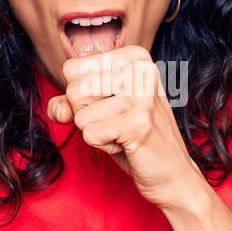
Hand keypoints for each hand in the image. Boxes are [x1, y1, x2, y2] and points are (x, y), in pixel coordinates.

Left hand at [46, 46, 206, 211]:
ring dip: (97, 132)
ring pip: (79, 115)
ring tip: (124, 134)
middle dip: (88, 115)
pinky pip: (88, 134)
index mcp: (135, 57)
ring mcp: (141, 95)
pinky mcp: (137, 123)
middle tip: (119, 123)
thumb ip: (71, 103)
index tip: (112, 106)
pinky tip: (127, 144)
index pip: (72, 69)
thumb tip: (58, 109)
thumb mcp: (101, 110)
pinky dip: (102, 145)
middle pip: (74, 91)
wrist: (173, 173)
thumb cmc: (134, 138)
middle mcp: (141, 70)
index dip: (83, 96)